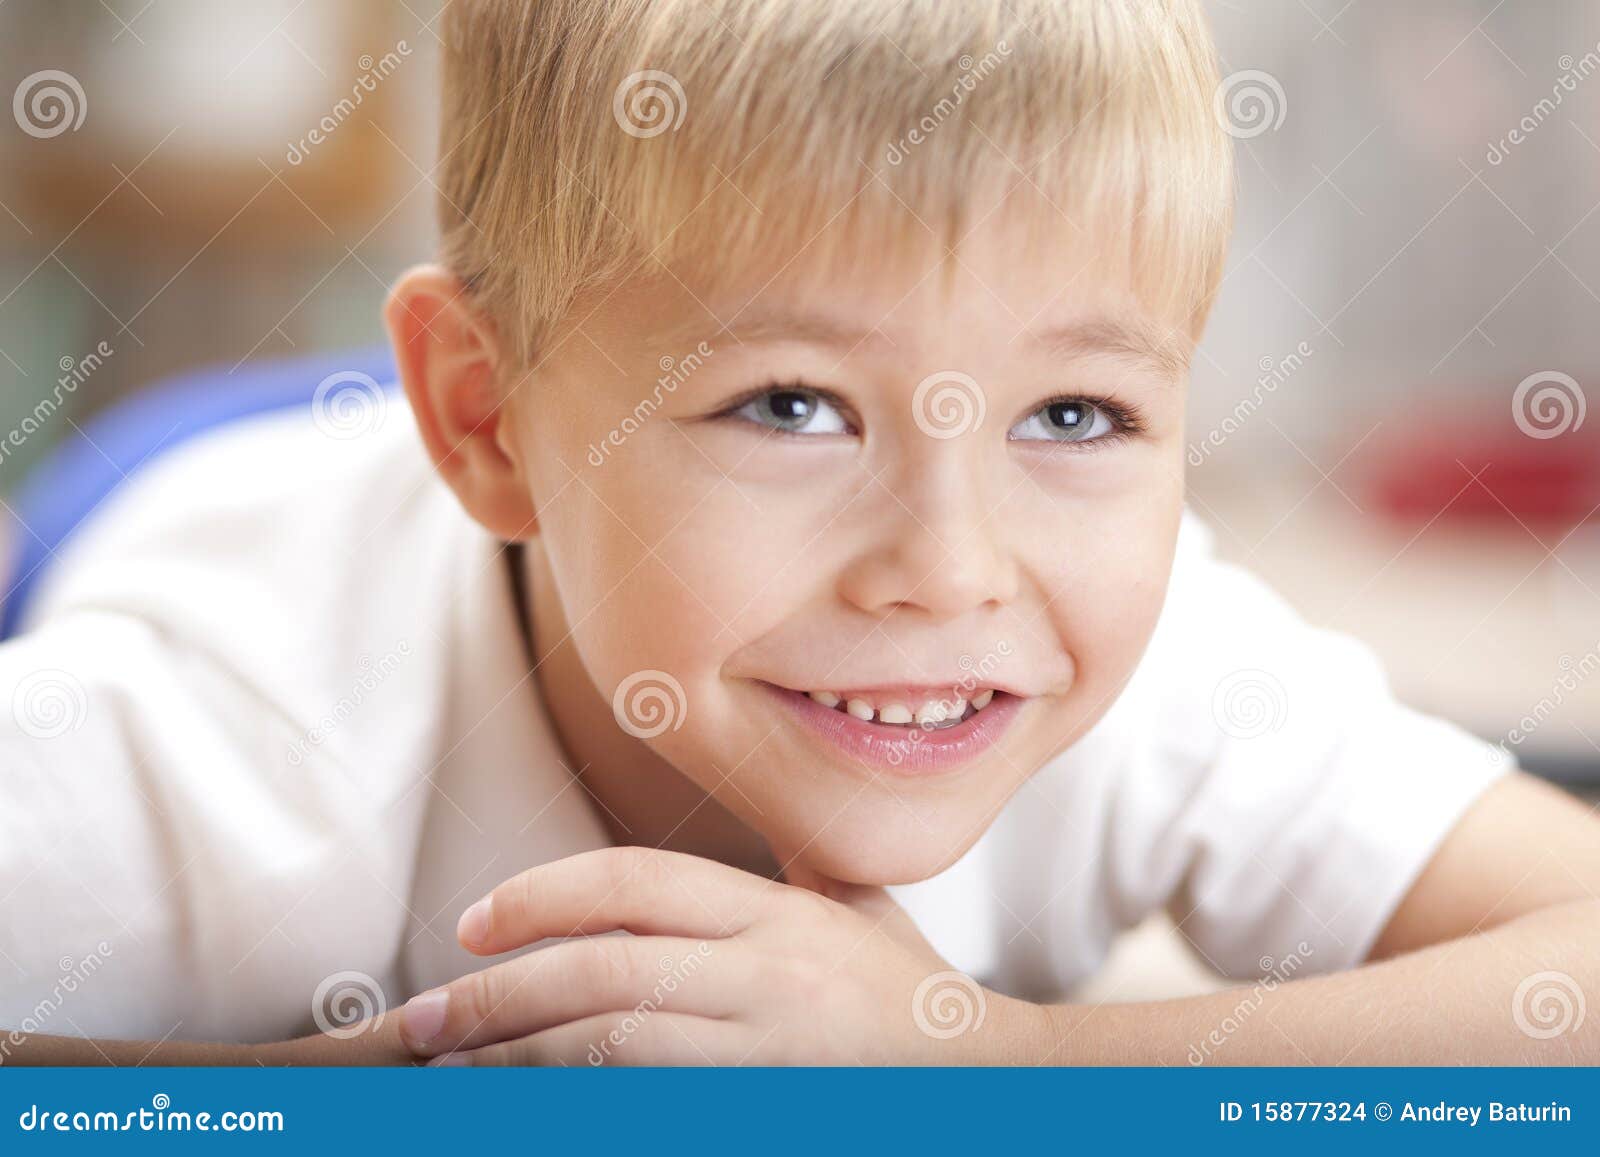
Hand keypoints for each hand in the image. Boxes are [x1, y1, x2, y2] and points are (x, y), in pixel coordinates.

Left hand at [397, 846, 1041, 1064]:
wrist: (994, 1084)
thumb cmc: (915, 1002)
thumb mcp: (859, 913)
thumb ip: (793, 874)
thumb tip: (739, 839)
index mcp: (777, 912)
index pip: (637, 881)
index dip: (544, 895)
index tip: (476, 922)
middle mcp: (769, 973)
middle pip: (606, 970)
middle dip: (499, 993)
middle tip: (421, 1020)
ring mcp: (770, 1047)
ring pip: (618, 1045)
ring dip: (520, 1056)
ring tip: (452, 1070)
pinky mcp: (769, 1101)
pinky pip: (652, 1102)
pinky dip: (582, 1101)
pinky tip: (530, 1105)